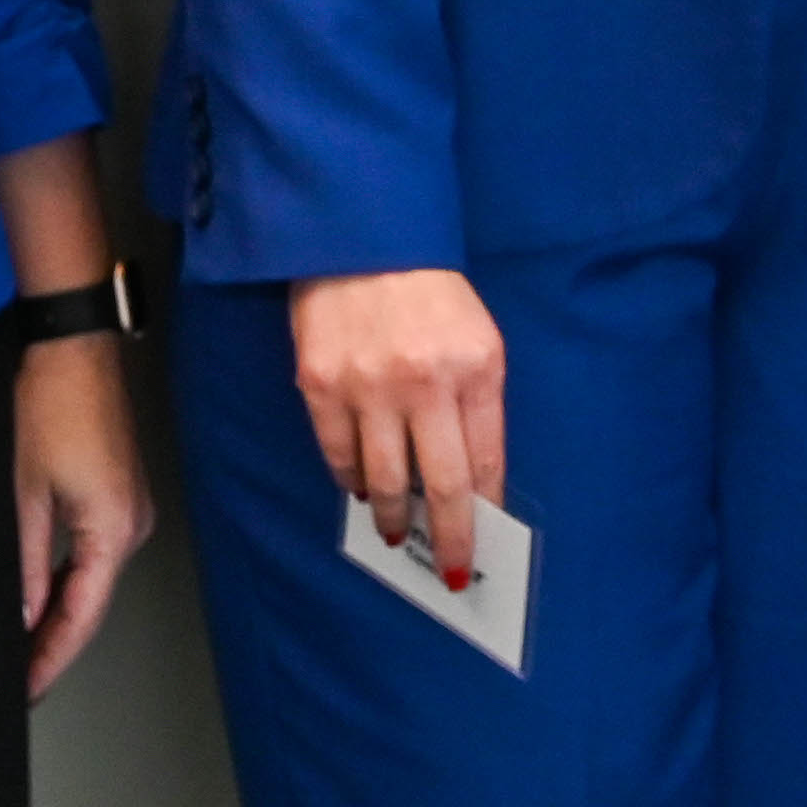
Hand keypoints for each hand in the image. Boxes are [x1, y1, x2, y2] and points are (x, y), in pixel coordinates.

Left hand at [14, 332, 152, 699]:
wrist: (75, 348)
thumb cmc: (53, 404)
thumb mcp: (25, 493)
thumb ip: (26, 564)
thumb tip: (23, 616)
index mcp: (112, 530)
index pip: (80, 618)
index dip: (50, 660)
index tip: (27, 689)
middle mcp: (132, 525)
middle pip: (90, 606)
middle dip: (54, 646)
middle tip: (20, 680)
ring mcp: (131, 510)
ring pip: (93, 584)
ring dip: (61, 616)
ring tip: (25, 649)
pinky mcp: (121, 495)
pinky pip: (96, 556)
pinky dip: (71, 584)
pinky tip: (44, 599)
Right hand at [289, 267, 504, 582]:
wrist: (362, 239)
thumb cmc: (429, 293)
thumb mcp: (476, 338)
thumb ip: (477, 404)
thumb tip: (470, 479)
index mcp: (475, 368)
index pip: (485, 462)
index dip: (483, 512)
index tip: (479, 543)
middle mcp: (425, 381)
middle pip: (442, 485)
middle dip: (448, 536)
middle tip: (447, 567)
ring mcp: (369, 386)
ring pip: (385, 481)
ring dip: (394, 516)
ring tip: (396, 530)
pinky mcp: (321, 385)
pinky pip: (338, 456)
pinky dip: (352, 481)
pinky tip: (362, 487)